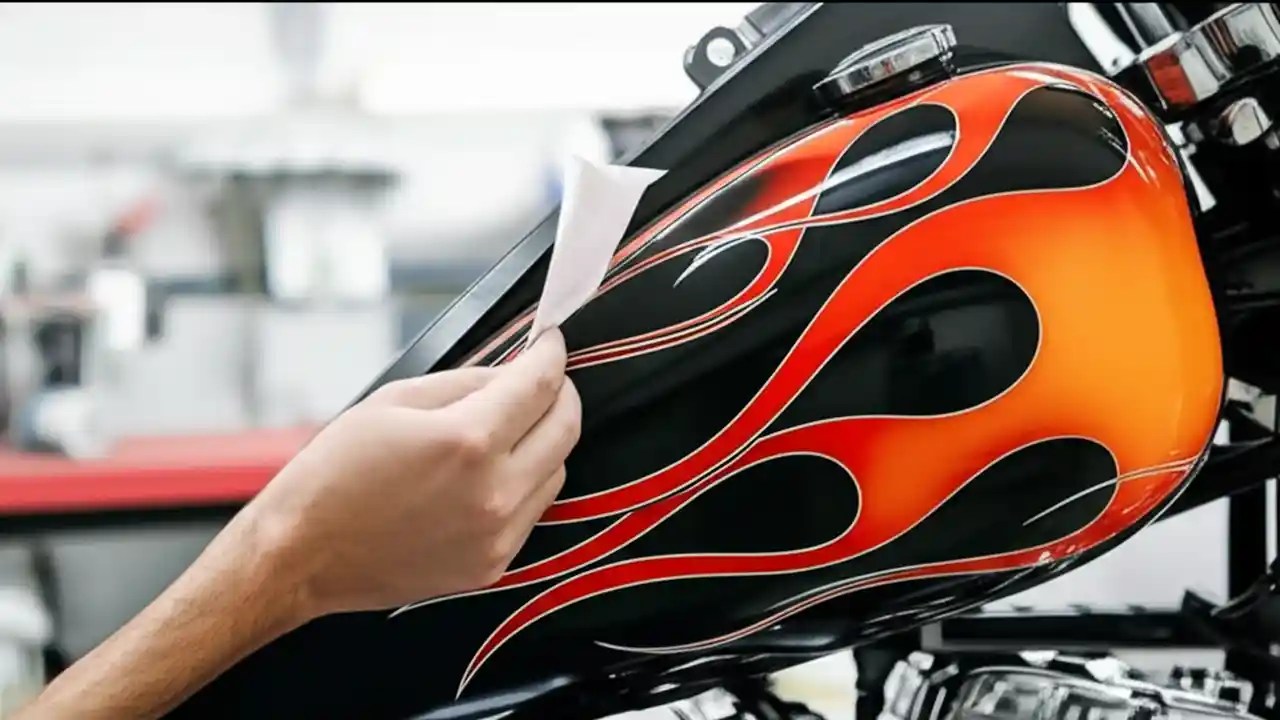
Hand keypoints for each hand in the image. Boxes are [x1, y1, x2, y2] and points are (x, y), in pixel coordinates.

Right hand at [242, 329, 581, 619]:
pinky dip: (526, 483)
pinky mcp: (493, 565)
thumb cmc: (334, 474)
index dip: (551, 354)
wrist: (302, 555)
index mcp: (467, 441)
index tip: (551, 342)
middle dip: (560, 393)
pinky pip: (533, 510)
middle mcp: (494, 492)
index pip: (540, 385)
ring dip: (545, 441)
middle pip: (567, 428)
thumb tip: (512, 372)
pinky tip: (490, 474)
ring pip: (557, 471)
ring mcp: (497, 535)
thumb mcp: (395, 401)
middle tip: (542, 379)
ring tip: (508, 429)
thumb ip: (467, 382)